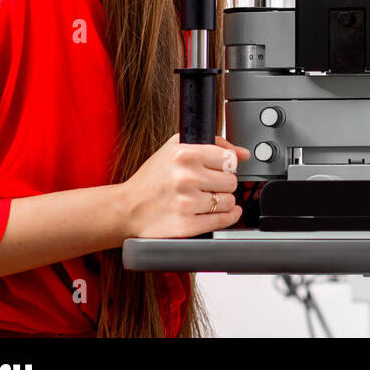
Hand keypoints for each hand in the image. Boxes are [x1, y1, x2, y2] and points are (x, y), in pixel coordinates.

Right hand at [118, 134, 250, 237]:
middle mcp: (186, 178)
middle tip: (209, 185)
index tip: (218, 169)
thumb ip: (213, 144)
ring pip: (230, 201)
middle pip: (232, 181)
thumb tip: (242, 153)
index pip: (229, 159)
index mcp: (184, 154)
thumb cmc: (152, 178)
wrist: (127, 208)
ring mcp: (187, 203)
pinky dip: (227, 217)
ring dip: (222, 201)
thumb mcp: (175, 148)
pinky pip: (223, 220)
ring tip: (206, 199)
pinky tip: (219, 212)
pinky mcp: (187, 225)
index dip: (225, 166)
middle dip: (223, 184)